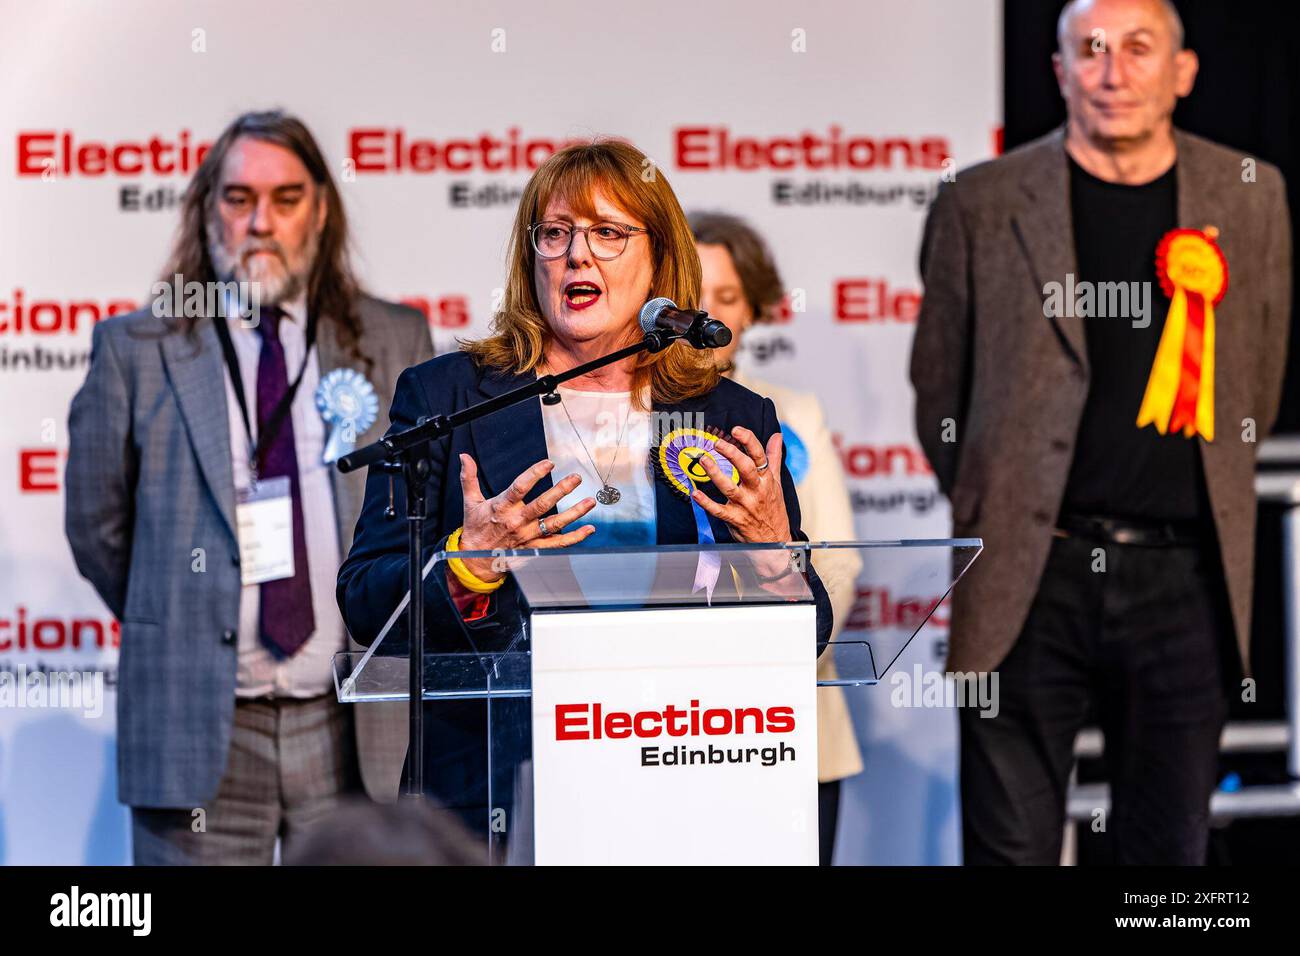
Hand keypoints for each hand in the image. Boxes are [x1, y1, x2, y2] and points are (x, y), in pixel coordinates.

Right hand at [457, 454, 595, 580]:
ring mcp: (528, 536)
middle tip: (576, 478)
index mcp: (502, 507)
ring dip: (575, 513)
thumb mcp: (469, 502)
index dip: (534, 474)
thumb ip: (469, 478)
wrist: (475, 560)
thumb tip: (464, 456)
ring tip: (590, 501)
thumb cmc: (476, 528)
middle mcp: (517, 522)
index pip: (519, 487)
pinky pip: (558, 543)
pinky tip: (589, 529)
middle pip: (542, 505)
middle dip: (561, 490)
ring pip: (555, 524)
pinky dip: (575, 538)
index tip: (549, 463)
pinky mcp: (535, 548)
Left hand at [692, 425, 792, 546]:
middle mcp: (756, 490)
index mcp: (766, 479)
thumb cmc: (773, 509)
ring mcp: (745, 505)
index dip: (748, 441)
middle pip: (746, 468)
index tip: (737, 430)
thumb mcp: (776, 482)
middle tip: (717, 443)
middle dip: (731, 454)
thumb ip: (773, 458)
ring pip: (729, 488)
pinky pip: (719, 510)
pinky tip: (695, 494)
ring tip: (704, 460)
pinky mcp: (735, 519)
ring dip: (715, 474)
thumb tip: (776, 437)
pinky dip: (706, 503)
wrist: (775, 540)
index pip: (759, 456)